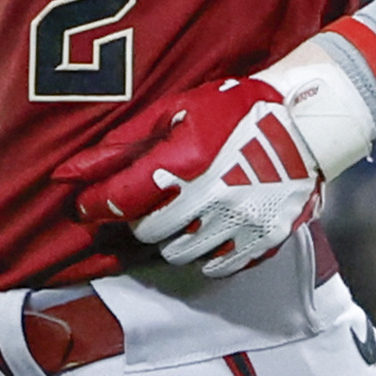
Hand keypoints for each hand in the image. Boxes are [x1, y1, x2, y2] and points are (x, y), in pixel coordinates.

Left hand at [55, 76, 324, 278]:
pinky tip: (206, 228)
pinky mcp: (264, 241)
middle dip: (136, 219)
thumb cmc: (235, 109)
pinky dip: (203, 252)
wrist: (306, 123)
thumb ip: (123, 144)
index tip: (86, 206)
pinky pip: (216, 266)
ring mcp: (242, 224)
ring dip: (168, 238)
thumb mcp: (177, 110)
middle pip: (148, 232)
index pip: (123, 199)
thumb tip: (69, 172)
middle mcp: (214, 198)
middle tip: (144, 202)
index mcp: (188, 162)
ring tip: (179, 212)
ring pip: (178, 254)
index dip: (96, 205)